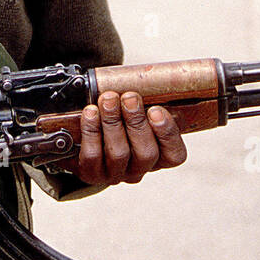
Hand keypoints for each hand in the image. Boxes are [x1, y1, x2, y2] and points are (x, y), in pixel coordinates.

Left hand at [69, 90, 187, 185]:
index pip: (174, 155)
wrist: (84, 140)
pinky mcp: (92, 173)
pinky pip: (92, 155)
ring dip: (113, 122)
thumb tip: (140, 86)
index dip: (168, 133)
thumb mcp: (135, 112)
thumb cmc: (117, 120)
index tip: (156, 110)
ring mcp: (115, 174)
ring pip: (119, 153)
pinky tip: (90, 113)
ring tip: (108, 100)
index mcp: (158, 157)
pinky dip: (91, 131)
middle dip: (137, 122)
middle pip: (146, 153)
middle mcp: (139, 169)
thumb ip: (142, 104)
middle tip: (129, 98)